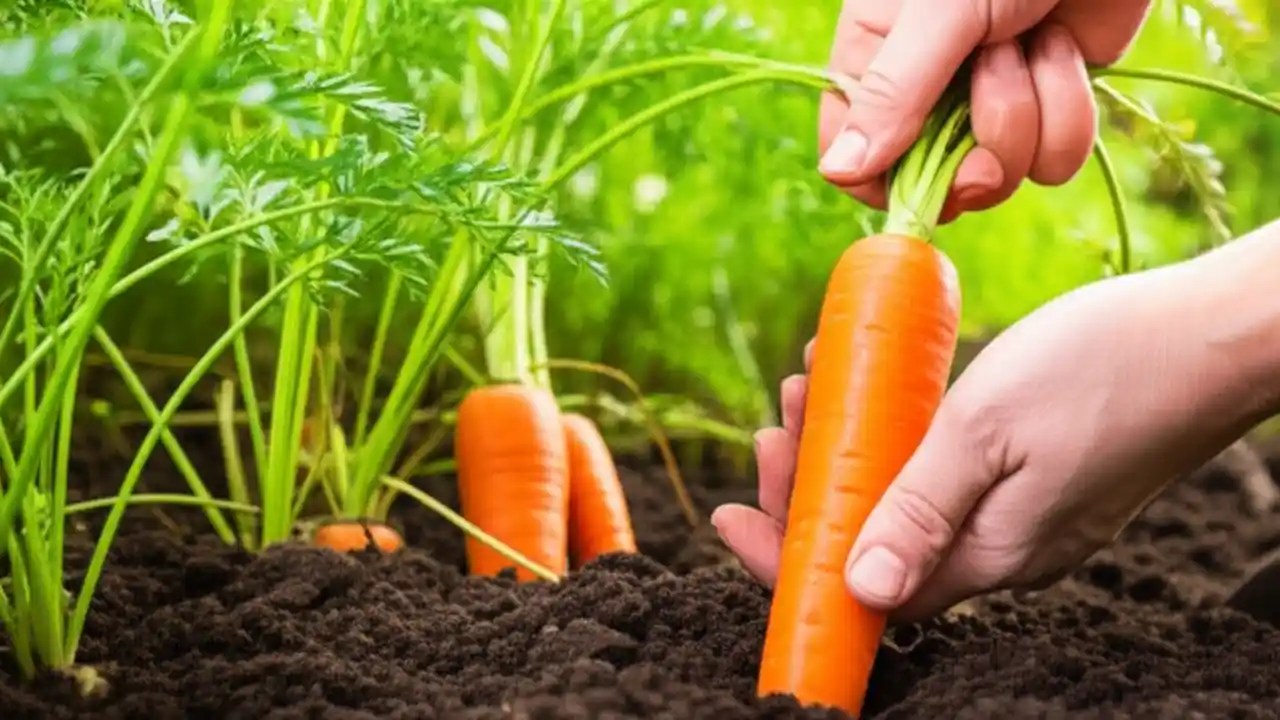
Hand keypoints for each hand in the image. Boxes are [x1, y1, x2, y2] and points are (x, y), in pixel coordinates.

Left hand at [713, 223, 1279, 620]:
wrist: (1212, 334)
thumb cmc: (1102, 369)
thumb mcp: (987, 433)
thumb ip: (918, 511)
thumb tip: (857, 590)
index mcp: (988, 555)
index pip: (861, 588)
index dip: (785, 559)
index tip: (726, 518)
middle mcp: (1001, 550)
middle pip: (873, 542)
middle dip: (806, 488)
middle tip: (771, 426)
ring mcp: (1020, 514)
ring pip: (902, 500)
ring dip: (845, 450)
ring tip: (805, 385)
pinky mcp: (1034, 478)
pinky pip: (939, 474)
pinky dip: (893, 436)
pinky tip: (872, 384)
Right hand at [820, 0, 1150, 218]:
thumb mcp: (938, 13)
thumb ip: (891, 93)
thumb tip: (838, 172)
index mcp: (873, 64)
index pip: (854, 161)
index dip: (890, 183)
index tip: (928, 176)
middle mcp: (926, 95)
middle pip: (933, 182)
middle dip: (975, 151)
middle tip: (994, 97)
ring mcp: (989, 105)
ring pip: (1002, 174)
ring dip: (1030, 111)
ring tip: (1028, 41)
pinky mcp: (1049, 108)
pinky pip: (1055, 159)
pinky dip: (1070, 106)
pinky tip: (1063, 47)